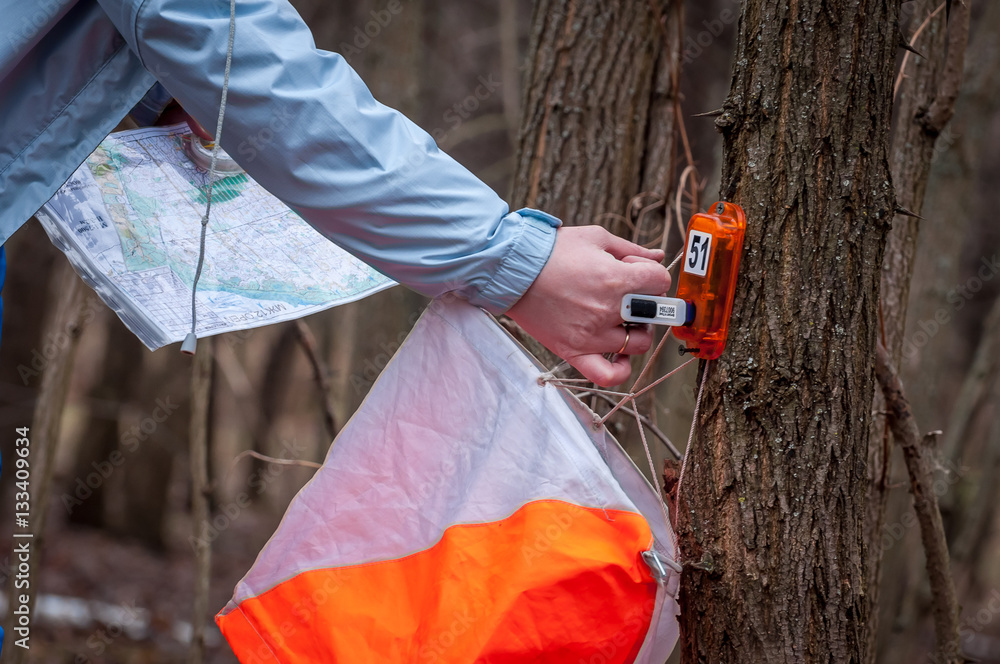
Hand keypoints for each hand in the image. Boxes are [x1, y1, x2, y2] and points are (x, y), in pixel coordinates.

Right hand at [505, 225, 670, 386]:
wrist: (513, 269)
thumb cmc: (551, 251)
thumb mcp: (596, 238)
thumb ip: (632, 249)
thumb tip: (658, 257)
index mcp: (615, 280)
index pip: (659, 282)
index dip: (651, 274)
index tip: (635, 270)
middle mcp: (607, 311)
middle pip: (653, 313)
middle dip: (647, 301)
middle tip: (631, 294)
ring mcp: (591, 335)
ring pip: (637, 344)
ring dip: (636, 331)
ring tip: (621, 319)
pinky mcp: (573, 351)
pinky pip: (606, 375)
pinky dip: (620, 371)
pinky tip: (619, 357)